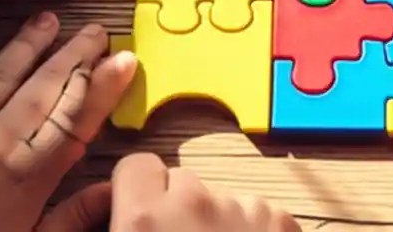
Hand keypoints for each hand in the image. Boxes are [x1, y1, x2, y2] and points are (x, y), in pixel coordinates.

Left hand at [0, 14, 135, 231]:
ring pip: (3, 74)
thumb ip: (73, 216)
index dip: (103, 87)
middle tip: (95, 30)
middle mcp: (2, 143)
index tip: (124, 59)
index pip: (77, 119)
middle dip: (75, 55)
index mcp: (32, 175)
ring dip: (28, 44)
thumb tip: (114, 190)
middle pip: (47, 88)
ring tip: (47, 20)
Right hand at [108, 153, 300, 230]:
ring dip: (219, 221)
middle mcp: (194, 203)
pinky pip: (260, 213)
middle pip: (182, 181)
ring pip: (223, 198)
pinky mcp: (282, 223)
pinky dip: (255, 231)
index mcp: (145, 218)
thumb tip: (110, 212)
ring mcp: (244, 210)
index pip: (136, 165)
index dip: (137, 191)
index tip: (141, 215)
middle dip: (180, 207)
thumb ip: (117, 222)